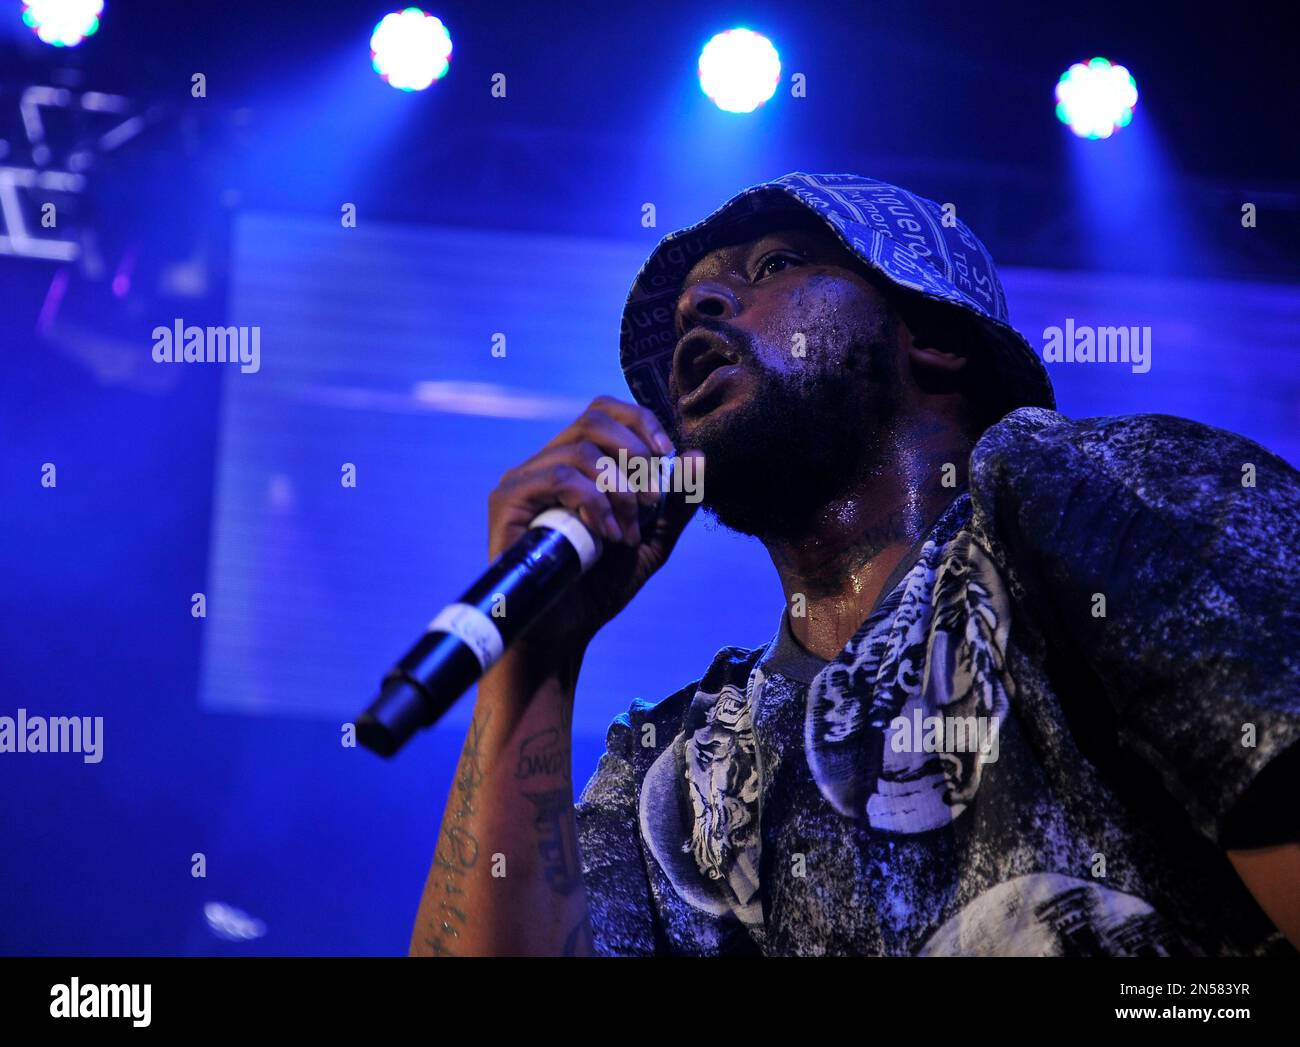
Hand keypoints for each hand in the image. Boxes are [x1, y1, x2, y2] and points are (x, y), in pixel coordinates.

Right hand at [486, 396, 701, 667]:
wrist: (564, 632)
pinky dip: (593, 502)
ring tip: (627, 532)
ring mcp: (524, 480)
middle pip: (593, 419)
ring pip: (580, 451)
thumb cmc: (599, 587)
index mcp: (577, 465)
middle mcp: (547, 464)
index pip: (605, 412)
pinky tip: (606, 535)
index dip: (640, 422)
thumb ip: (674, 503)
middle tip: (652, 502)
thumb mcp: (651, 541)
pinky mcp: (508, 500)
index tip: (667, 454)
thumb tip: (698, 456)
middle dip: (635, 455)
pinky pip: (558, 477)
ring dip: (618, 490)